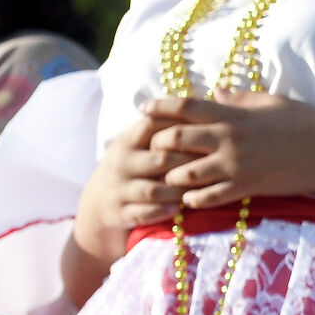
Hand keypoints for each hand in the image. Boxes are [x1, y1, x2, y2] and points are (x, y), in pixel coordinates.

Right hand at [72, 113, 196, 262]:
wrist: (97, 202)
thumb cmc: (133, 165)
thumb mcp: (139, 144)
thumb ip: (164, 128)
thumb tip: (204, 101)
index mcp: (128, 141)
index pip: (153, 125)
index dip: (181, 124)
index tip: (208, 127)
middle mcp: (122, 162)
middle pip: (161, 159)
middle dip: (190, 162)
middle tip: (217, 162)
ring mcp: (119, 188)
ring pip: (154, 189)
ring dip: (179, 190)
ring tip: (202, 190)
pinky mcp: (120, 212)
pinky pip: (143, 213)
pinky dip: (162, 211)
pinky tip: (179, 208)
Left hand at [146, 92, 314, 207]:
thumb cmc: (305, 122)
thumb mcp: (272, 102)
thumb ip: (240, 100)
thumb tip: (217, 91)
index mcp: (234, 115)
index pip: (185, 106)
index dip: (159, 106)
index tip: (142, 108)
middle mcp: (229, 138)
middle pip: (175, 138)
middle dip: (158, 145)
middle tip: (153, 151)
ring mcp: (236, 164)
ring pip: (185, 173)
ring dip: (173, 177)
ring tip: (169, 180)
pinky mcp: (247, 186)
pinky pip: (209, 197)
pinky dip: (194, 200)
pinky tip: (189, 200)